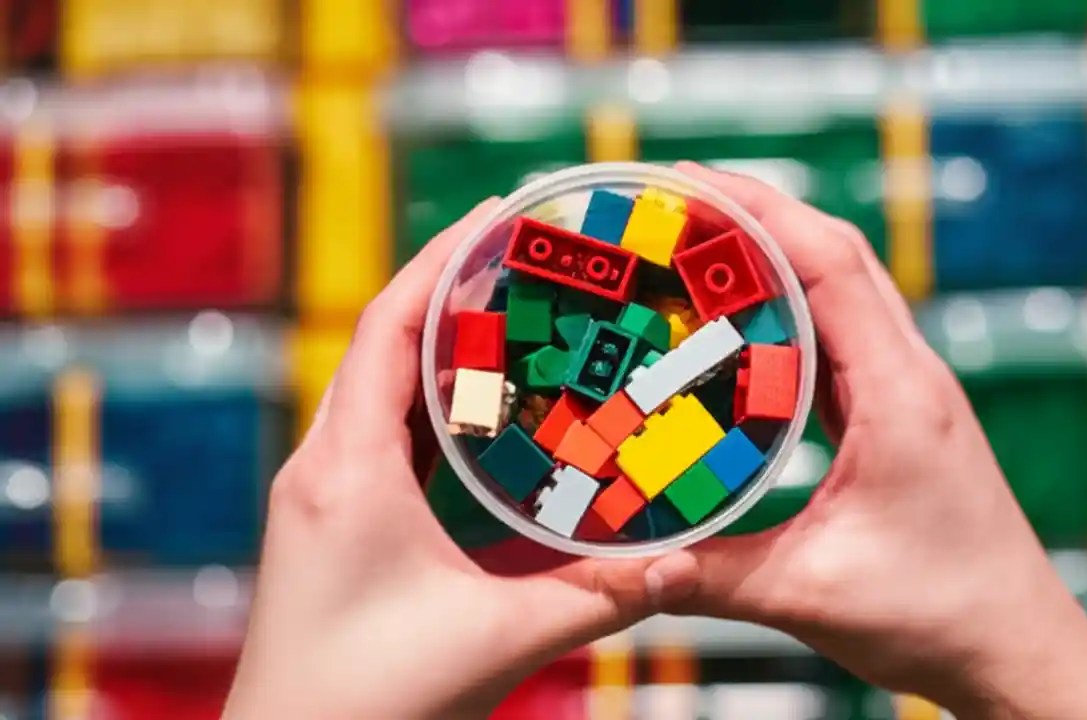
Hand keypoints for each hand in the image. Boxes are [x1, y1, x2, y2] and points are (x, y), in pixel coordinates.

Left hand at [223, 199, 698, 719]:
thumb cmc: (365, 701)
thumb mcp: (496, 639)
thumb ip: (596, 598)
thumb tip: (684, 565)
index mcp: (347, 468)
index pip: (387, 327)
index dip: (440, 258)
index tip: (498, 213)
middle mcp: (324, 466)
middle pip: (383, 343)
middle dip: (449, 287)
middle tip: (524, 253)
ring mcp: (323, 494)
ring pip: (381, 389)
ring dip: (440, 346)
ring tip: (515, 313)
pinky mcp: (335, 524)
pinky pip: (385, 437)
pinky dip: (434, 407)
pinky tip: (486, 413)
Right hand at [665, 162, 1086, 718]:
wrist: (1015, 649)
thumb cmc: (939, 616)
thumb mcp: (812, 594)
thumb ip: (715, 576)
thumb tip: (627, 565)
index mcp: (899, 394)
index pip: (831, 266)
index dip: (761, 211)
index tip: (688, 182)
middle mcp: (910, 376)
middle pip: (838, 256)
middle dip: (760, 213)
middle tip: (676, 200)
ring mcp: (909, 392)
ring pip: (844, 290)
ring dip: (779, 253)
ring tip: (700, 242)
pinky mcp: (898, 416)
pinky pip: (842, 337)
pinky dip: (792, 308)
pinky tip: (744, 322)